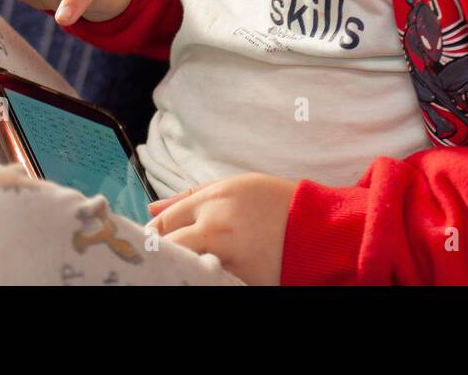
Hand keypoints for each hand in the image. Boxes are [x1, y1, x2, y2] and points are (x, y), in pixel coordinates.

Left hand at [145, 173, 298, 285]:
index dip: (153, 236)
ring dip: (184, 266)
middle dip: (162, 253)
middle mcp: (216, 229)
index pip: (164, 223)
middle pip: (170, 248)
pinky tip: (210, 273)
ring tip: (188, 265)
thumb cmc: (274, 201)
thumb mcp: (234, 186)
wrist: (316, 228)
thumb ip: (190, 196)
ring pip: (188, 268)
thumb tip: (151, 208)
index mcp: (213, 201)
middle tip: (163, 258)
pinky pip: (213, 280)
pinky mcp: (242, 280)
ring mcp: (229, 257)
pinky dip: (208, 277)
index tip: (152, 243)